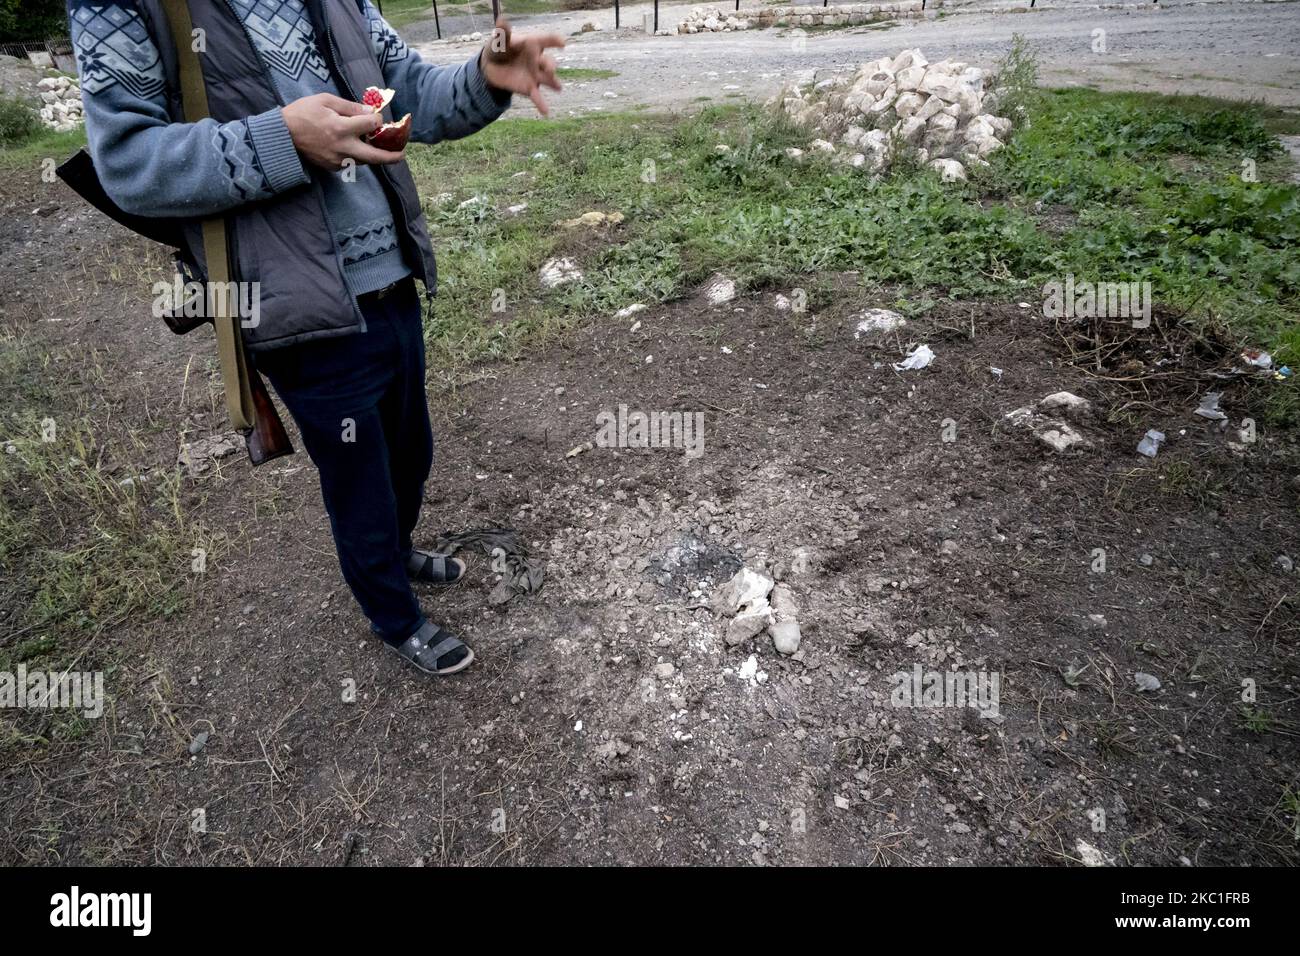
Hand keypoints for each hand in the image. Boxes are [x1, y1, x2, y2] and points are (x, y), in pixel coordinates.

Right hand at [281, 92, 404, 169]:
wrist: (283, 134)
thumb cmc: (303, 112)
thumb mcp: (326, 100)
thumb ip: (350, 107)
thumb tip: (371, 112)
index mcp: (341, 128)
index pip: (371, 125)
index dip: (378, 120)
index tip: (377, 117)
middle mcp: (342, 147)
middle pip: (375, 157)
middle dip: (392, 157)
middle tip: (402, 155)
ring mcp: (337, 160)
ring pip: (364, 161)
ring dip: (373, 155)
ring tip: (377, 146)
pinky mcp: (332, 167)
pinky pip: (351, 163)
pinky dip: (356, 156)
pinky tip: (354, 147)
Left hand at [480, 17, 564, 116]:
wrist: (491, 66)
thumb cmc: (499, 48)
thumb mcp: (499, 41)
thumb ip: (503, 34)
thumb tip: (502, 21)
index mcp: (533, 44)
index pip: (546, 40)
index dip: (554, 41)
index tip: (562, 43)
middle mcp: (538, 60)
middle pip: (548, 62)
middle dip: (550, 65)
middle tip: (550, 69)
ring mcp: (535, 75)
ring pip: (548, 79)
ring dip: (553, 82)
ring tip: (558, 87)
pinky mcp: (529, 88)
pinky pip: (537, 97)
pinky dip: (542, 104)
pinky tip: (546, 112)